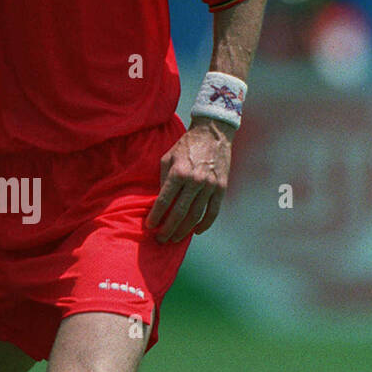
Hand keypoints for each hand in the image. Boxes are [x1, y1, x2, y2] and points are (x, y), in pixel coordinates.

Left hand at [147, 119, 233, 242]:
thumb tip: (159, 201)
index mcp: (178, 172)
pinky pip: (213, 211)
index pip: (163, 201)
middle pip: (179, 213)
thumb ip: (163, 179)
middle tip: (160, 239)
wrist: (213, 132)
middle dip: (168, 229)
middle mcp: (194, 180)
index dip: (156, 216)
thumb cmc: (186, 145)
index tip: (149, 226)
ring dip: (184, 230)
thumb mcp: (167, 158)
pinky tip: (196, 231)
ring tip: (175, 239)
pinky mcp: (221, 187)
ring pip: (196, 215)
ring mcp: (210, 185)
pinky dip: (205, 224)